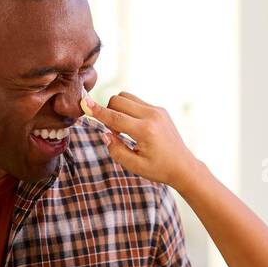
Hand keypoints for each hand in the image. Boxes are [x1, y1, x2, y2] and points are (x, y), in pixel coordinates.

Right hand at [84, 91, 202, 187]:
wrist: (183, 166)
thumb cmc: (159, 169)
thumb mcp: (135, 166)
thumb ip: (117, 150)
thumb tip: (105, 134)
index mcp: (145, 131)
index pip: (115, 117)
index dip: (98, 111)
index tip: (84, 103)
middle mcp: (152, 116)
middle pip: (118, 100)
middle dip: (109, 112)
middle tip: (115, 133)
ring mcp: (157, 110)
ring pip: (126, 97)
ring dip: (118, 109)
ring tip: (124, 129)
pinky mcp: (159, 109)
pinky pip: (136, 102)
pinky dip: (128, 110)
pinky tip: (133, 127)